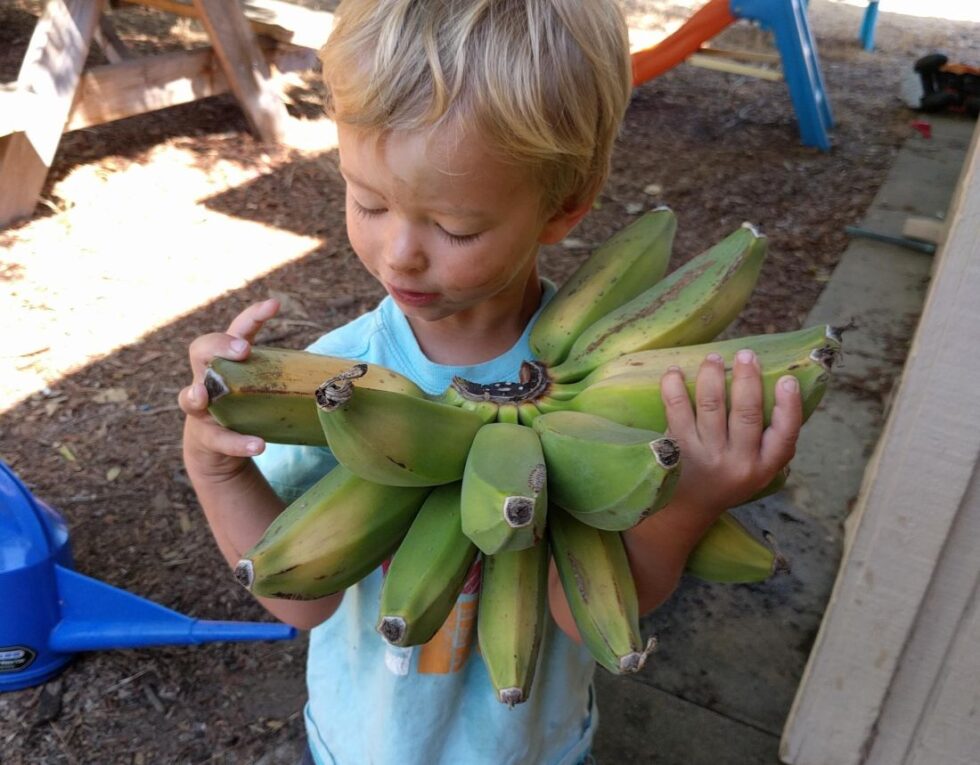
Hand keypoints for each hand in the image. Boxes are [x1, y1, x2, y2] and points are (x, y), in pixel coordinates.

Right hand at [179, 298, 279, 479]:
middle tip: (241, 349)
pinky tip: (258, 445)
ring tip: (205, 394)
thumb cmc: (246, 408)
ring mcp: (201, 409)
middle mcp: (207, 379)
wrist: (217, 450)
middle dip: (218, 346)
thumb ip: (290, 381)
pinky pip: (218, 439)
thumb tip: (346, 380)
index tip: (274, 306)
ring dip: (197, 394)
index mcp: (228, 361)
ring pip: (189, 397)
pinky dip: (237, 443)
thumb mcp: (264, 389)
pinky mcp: (205, 438)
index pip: (237, 330)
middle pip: (200, 351)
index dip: (253, 316)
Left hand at [659, 349, 801, 514]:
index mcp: (763, 467)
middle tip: (746, 355)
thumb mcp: (757, 469)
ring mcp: (706, 457)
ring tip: (713, 358)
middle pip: (746, 414)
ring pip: (711, 407)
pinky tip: (675, 372)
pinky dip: (675, 388)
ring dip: (712, 376)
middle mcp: (737, 463)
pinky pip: (677, 411)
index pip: (785, 436)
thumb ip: (770, 440)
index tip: (787, 380)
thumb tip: (784, 389)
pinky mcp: (678, 451)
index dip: (789, 407)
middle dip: (747, 379)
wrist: (688, 507)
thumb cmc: (728, 478)